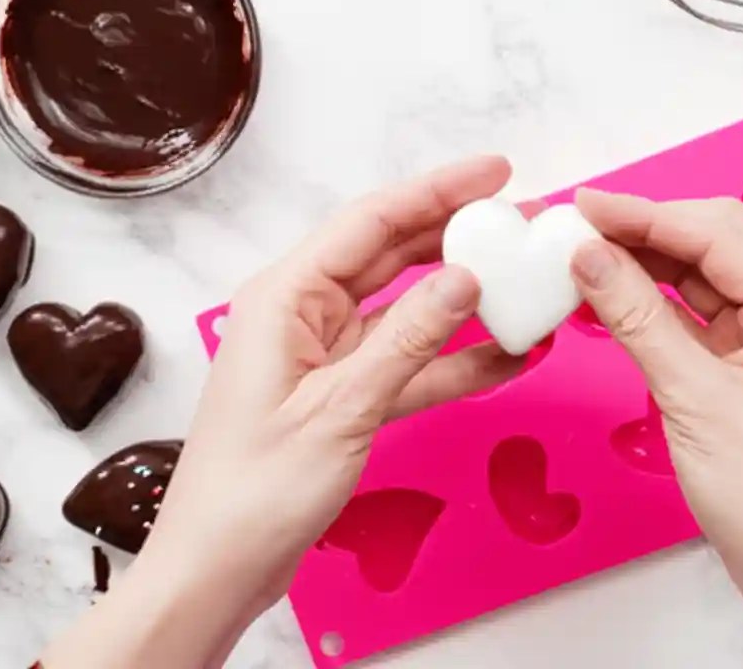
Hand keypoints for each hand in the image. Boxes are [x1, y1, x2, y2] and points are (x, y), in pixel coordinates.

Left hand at [39, 156, 525, 667]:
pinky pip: (408, 363)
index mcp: (285, 297)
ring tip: (525, 282)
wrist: (217, 568)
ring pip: (406, 309)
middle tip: (522, 224)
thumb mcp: (342, 410)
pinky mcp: (342, 395)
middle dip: (457, 236)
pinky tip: (506, 356)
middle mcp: (303, 313)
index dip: (438, 191)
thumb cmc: (255, 491)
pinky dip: (453, 361)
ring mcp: (324, 355)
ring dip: (464, 301)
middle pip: (390, 254)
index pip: (371, 222)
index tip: (497, 173)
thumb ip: (408, 340)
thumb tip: (466, 277)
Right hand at [569, 189, 742, 668]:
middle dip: (647, 228)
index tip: (583, 205)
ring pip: (704, 271)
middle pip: (717, 240)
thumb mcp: (693, 401)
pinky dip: (655, 298)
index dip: (646, 216)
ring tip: (582, 253)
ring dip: (646, 259)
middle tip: (576, 225)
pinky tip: (611, 289)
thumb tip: (587, 256)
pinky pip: (698, 309)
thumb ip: (639, 320)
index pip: (719, 238)